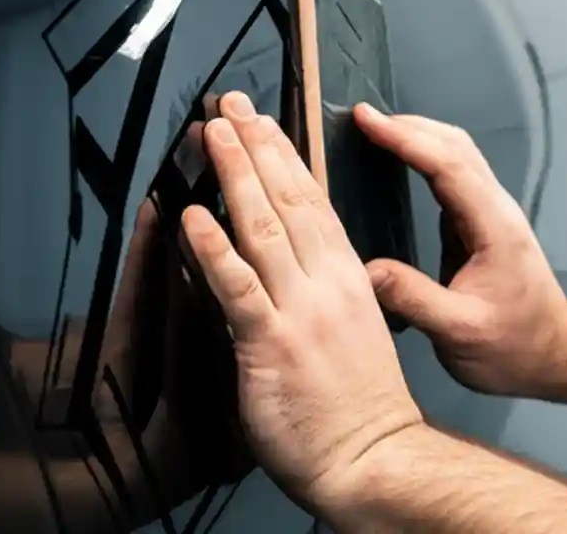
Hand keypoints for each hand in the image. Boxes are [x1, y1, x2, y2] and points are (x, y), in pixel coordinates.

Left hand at [181, 92, 423, 512]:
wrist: (375, 461)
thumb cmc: (362, 407)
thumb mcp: (352, 332)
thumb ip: (321, 293)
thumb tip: (285, 263)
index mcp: (348, 278)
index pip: (314, 202)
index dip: (284, 156)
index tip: (263, 122)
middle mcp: (328, 284)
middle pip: (289, 199)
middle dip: (257, 146)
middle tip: (230, 104)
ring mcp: (301, 312)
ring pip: (263, 228)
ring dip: (234, 175)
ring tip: (212, 134)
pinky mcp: (272, 344)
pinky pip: (238, 288)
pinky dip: (213, 249)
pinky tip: (191, 216)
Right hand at [354, 104, 566, 400]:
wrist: (553, 358)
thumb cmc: (512, 349)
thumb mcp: (459, 333)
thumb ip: (412, 298)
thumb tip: (363, 270)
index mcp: (493, 228)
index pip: (448, 166)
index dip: (406, 139)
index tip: (366, 119)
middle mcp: (496, 210)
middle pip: (455, 147)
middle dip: (409, 126)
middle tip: (361, 118)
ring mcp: (492, 214)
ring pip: (457, 155)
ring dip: (418, 136)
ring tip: (373, 130)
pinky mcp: (482, 224)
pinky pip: (453, 176)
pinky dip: (424, 158)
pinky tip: (397, 161)